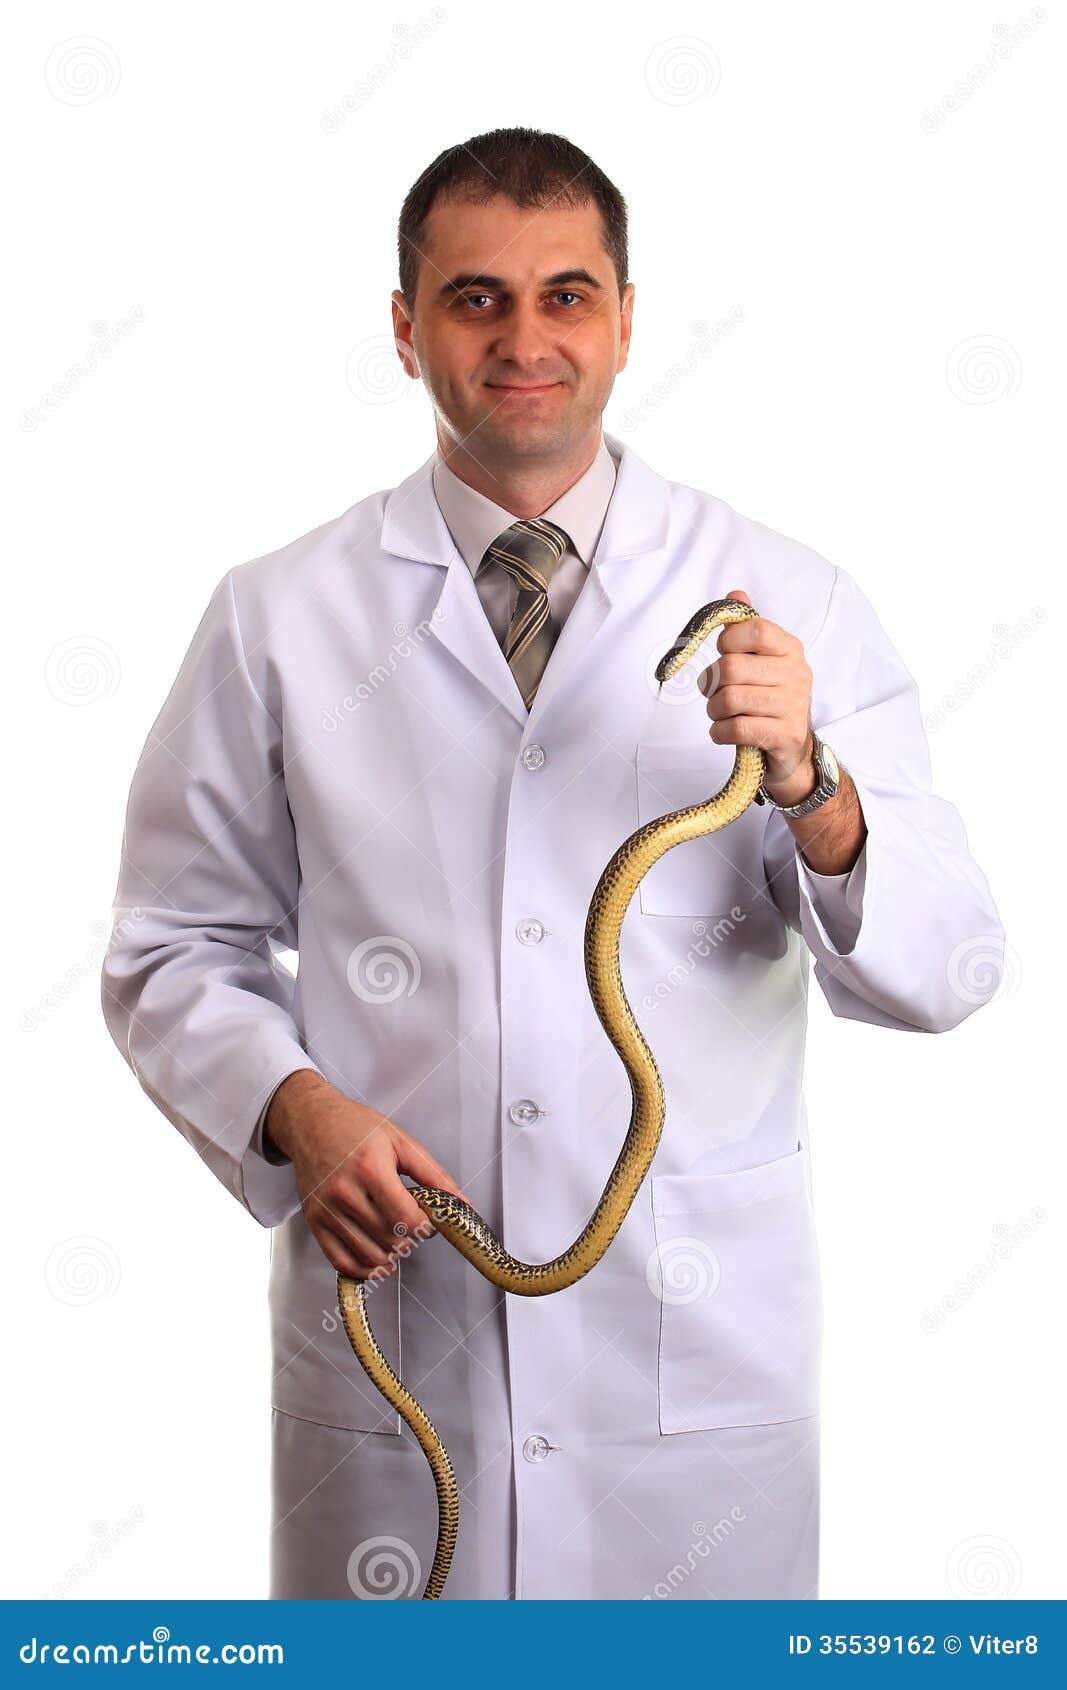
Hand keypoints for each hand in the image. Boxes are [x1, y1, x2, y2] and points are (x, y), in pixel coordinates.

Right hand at [265, 1071, 471, 1279]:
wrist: (311, 1122)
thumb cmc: (354, 1127)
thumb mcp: (401, 1142)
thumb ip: (434, 1175)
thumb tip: (460, 1203)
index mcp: (371, 1169)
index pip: (406, 1220)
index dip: (426, 1227)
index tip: (429, 1221)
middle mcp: (345, 1192)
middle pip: (390, 1240)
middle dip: (410, 1238)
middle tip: (411, 1223)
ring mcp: (327, 1210)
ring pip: (370, 1255)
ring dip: (391, 1254)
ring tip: (395, 1236)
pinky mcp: (314, 1221)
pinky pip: (341, 1261)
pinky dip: (363, 1269)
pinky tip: (376, 1261)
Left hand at [698, 588, 816, 804]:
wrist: (793, 752)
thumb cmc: (769, 700)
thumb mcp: (761, 661)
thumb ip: (746, 628)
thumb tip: (736, 593)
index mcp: (790, 648)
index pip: (755, 629)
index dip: (728, 641)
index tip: (725, 655)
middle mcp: (797, 673)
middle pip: (731, 668)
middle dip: (711, 684)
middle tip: (715, 694)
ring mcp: (794, 706)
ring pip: (729, 699)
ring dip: (713, 710)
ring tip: (721, 714)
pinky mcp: (785, 736)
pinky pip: (736, 729)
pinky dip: (719, 732)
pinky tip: (725, 732)